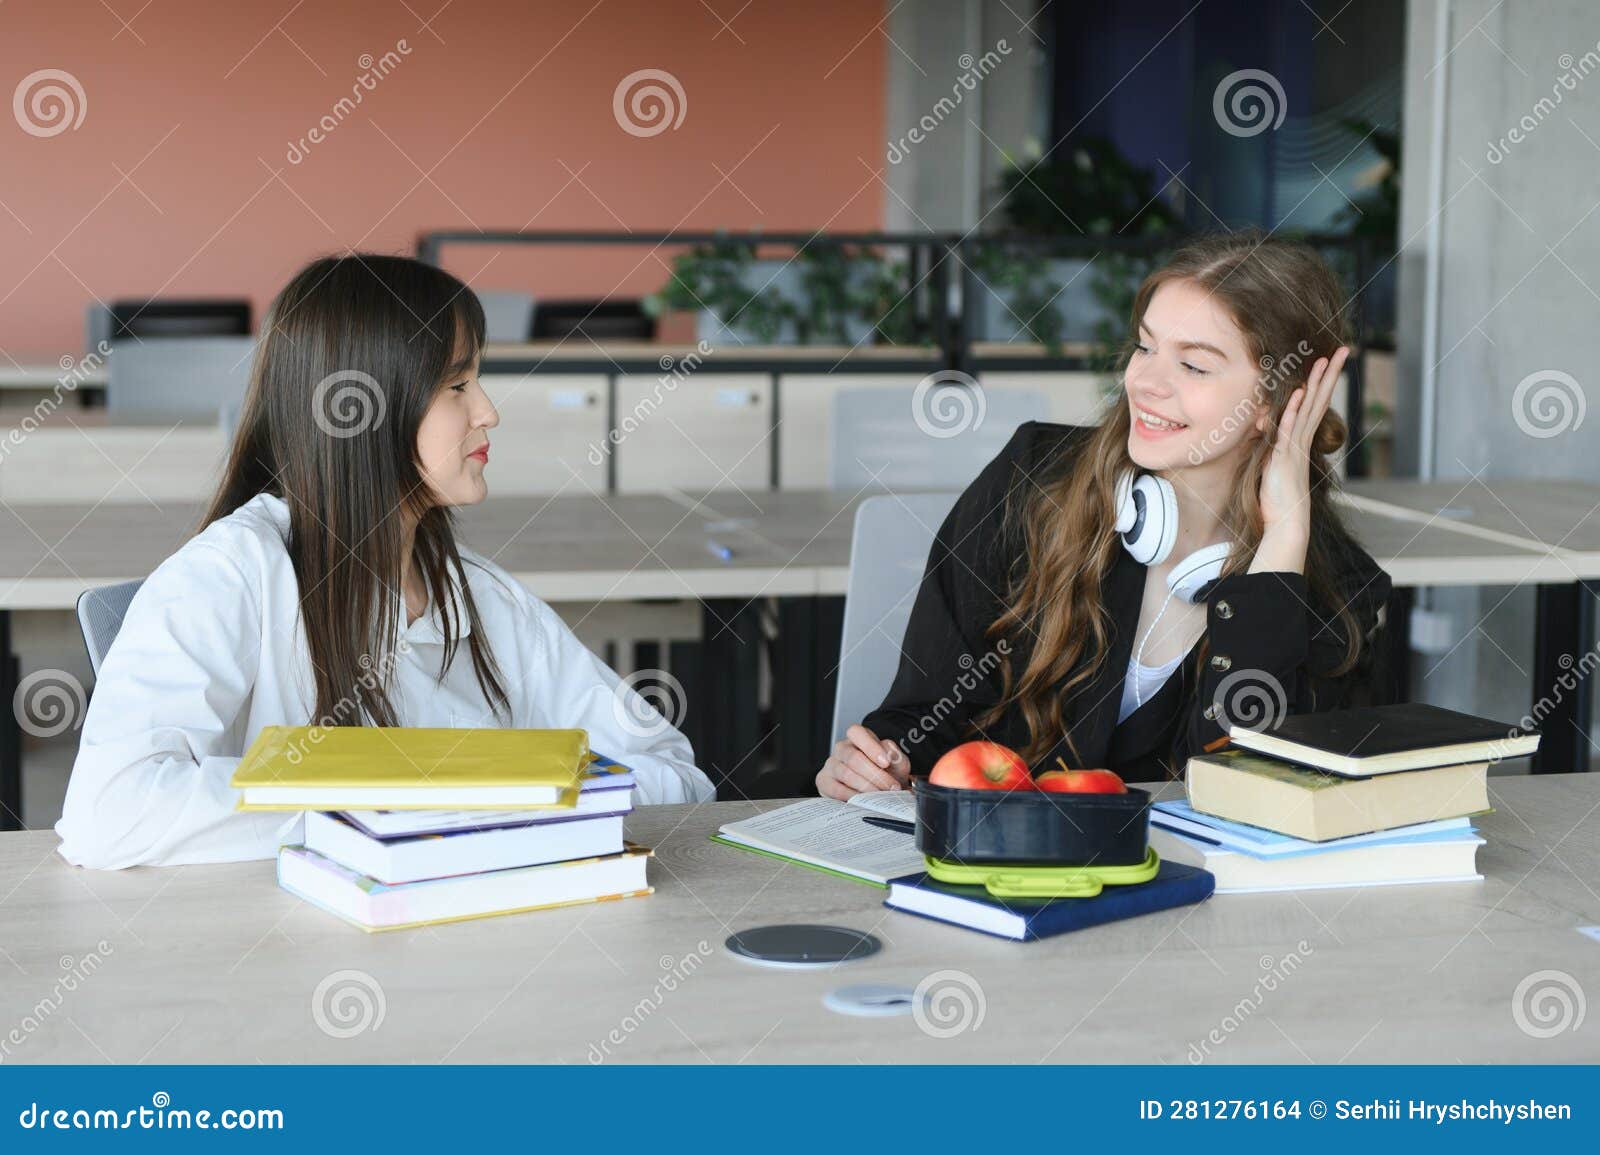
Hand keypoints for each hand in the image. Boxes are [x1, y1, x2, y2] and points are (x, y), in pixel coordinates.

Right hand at [817, 724, 911, 799]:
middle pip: (854, 758)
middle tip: (890, 787)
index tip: (886, 762)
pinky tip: (863, 801)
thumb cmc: (886, 774)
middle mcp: (842, 749)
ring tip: (881, 796)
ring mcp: (831, 765)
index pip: (857, 732)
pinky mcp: (824, 782)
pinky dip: (852, 796)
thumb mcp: (897, 764)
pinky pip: (836, 790)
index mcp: (858, 738)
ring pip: (846, 774)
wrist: (877, 791)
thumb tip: (891, 754)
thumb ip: (896, 757)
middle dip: (875, 774)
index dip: (871, 747)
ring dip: (866, 787)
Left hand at [1257, 345, 1346, 540]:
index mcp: (1300, 441)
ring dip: (1316, 385)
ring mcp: (1297, 448)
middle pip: (1319, 400)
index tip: (1328, 362)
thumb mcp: (1270, 465)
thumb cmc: (1278, 499)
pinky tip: (1298, 393)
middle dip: (1330, 375)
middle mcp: (1303, 441)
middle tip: (1343, 350)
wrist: (1286, 524)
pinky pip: (1291, 430)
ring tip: (1325, 361)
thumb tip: (1263, 429)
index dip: (1321, 383)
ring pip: (1309, 410)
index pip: (1313, 405)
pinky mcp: (1286, 458)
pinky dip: (1293, 411)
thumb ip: (1269, 446)